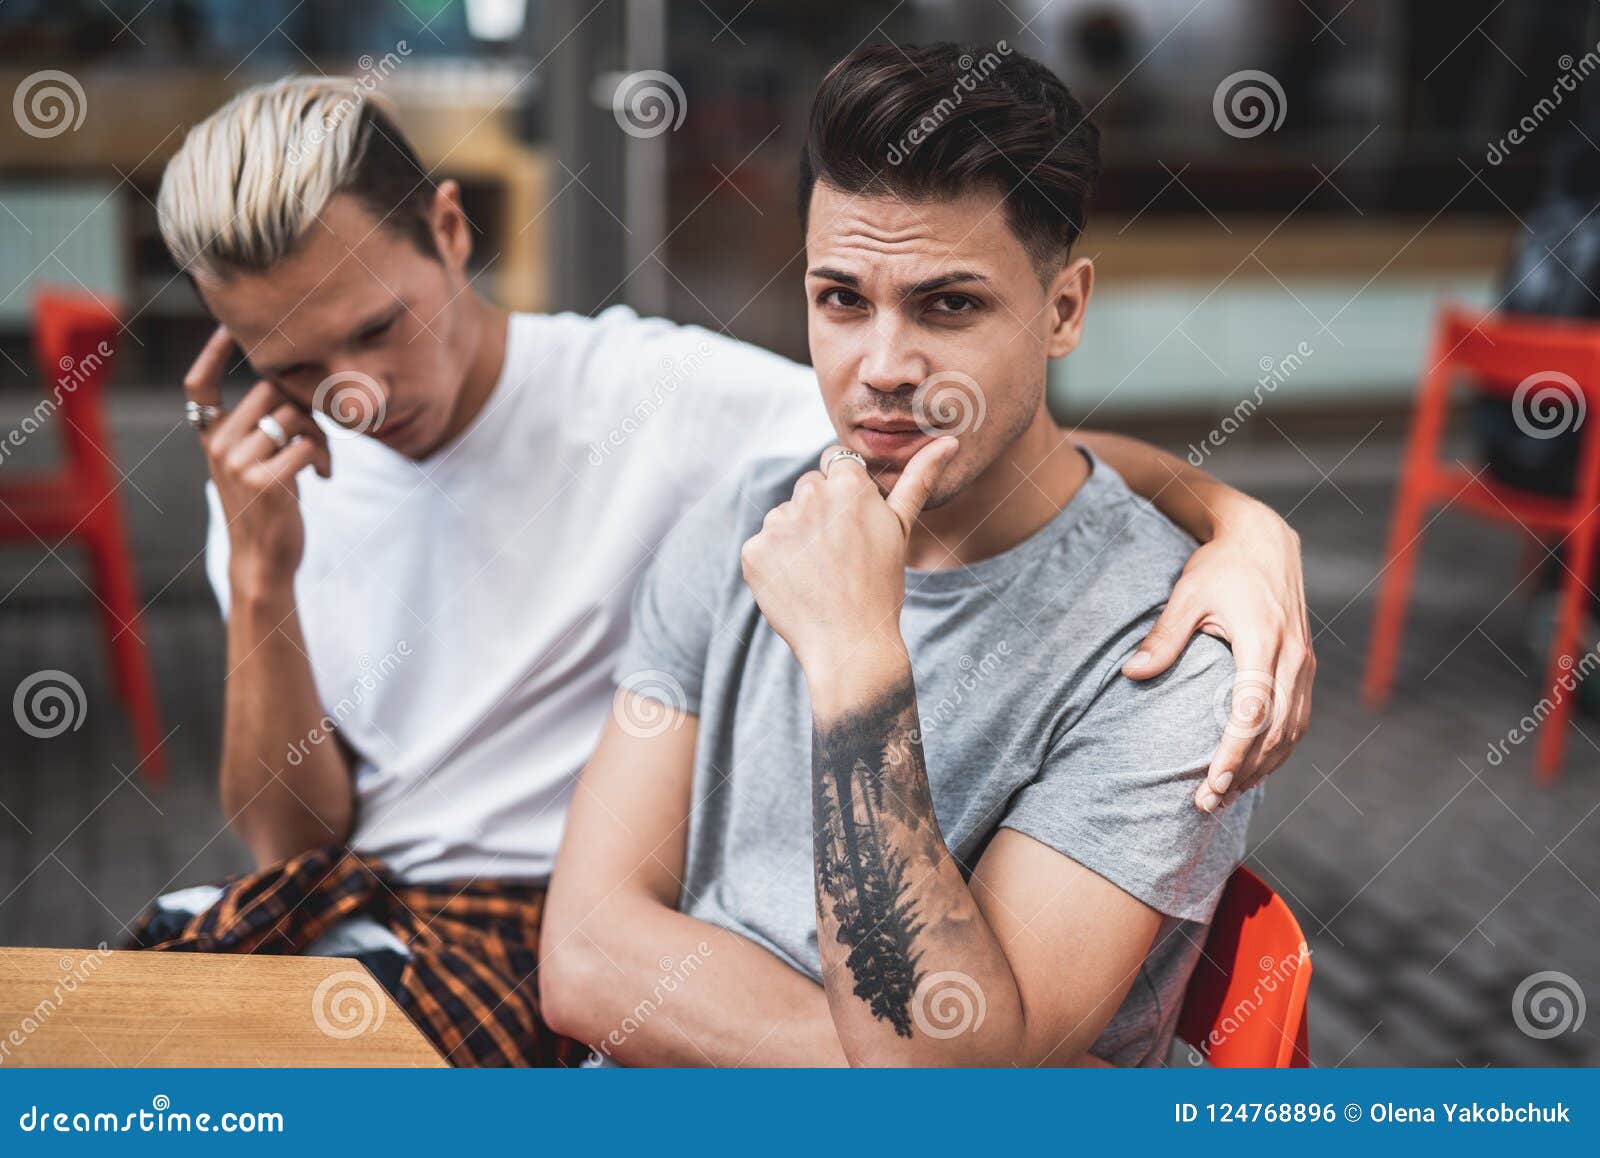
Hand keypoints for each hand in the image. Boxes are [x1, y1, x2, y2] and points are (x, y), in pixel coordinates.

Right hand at [185, 326, 330, 588]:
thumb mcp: (255, 462)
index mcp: (211, 436)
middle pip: (270, 391)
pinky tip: (324, 477)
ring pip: (293, 415)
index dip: (209, 352)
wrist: (264, 559)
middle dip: (308, 407)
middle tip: (322, 437)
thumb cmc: (269, 505)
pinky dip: (324, 457)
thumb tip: (295, 386)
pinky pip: (304, 444)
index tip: (226, 326)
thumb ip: (262, 426)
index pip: (197, 386)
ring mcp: (236, 463)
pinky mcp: (262, 482)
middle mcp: (217, 445)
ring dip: (321, 435)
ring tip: (325, 461)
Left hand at [741, 439, 958, 677]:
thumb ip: (919, 478)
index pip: (834, 463)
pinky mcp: (754, 550)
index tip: (850, 523)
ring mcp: (778, 523)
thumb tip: (949, 442)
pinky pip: (762, 547)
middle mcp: (810, 496)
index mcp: (848, 484)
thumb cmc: (881, 585)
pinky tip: (796, 585)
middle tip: (838, 554)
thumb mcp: (902, 529)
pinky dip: (774, 565)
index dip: (842, 492)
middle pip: (807, 488)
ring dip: (795, 538)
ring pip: (783, 518)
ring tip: (818, 573)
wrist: (850, 643)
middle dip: (818, 513)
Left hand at [1122, 499, 1312, 811]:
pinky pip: (1298, 716)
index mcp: (1263, 639)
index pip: (1252, 712)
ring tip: (1228, 794)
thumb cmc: (1220, 566)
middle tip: (1210, 801)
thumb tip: (1131, 673)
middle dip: (1244, 771)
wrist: (1263, 538)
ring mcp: (1303, 660)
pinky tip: (1253, 766)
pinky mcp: (1304, 663)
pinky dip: (1279, 747)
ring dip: (1264, 766)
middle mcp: (1291, 654)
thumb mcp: (1186, 595)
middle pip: (1274, 731)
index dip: (1234, 753)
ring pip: (1292, 729)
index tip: (1213, 783)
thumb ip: (1163, 637)